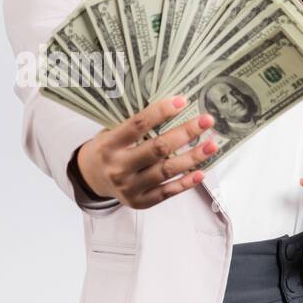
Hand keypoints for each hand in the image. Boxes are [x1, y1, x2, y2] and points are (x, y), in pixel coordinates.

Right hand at [76, 96, 217, 209]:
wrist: (91, 179)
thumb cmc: (108, 149)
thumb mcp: (111, 132)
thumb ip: (135, 125)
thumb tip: (173, 106)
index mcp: (109, 145)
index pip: (138, 125)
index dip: (161, 112)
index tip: (182, 101)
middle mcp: (118, 167)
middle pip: (158, 148)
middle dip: (185, 133)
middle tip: (206, 121)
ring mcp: (130, 187)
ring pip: (166, 171)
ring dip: (192, 157)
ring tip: (211, 145)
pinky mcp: (140, 202)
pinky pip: (167, 192)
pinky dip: (185, 183)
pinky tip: (201, 171)